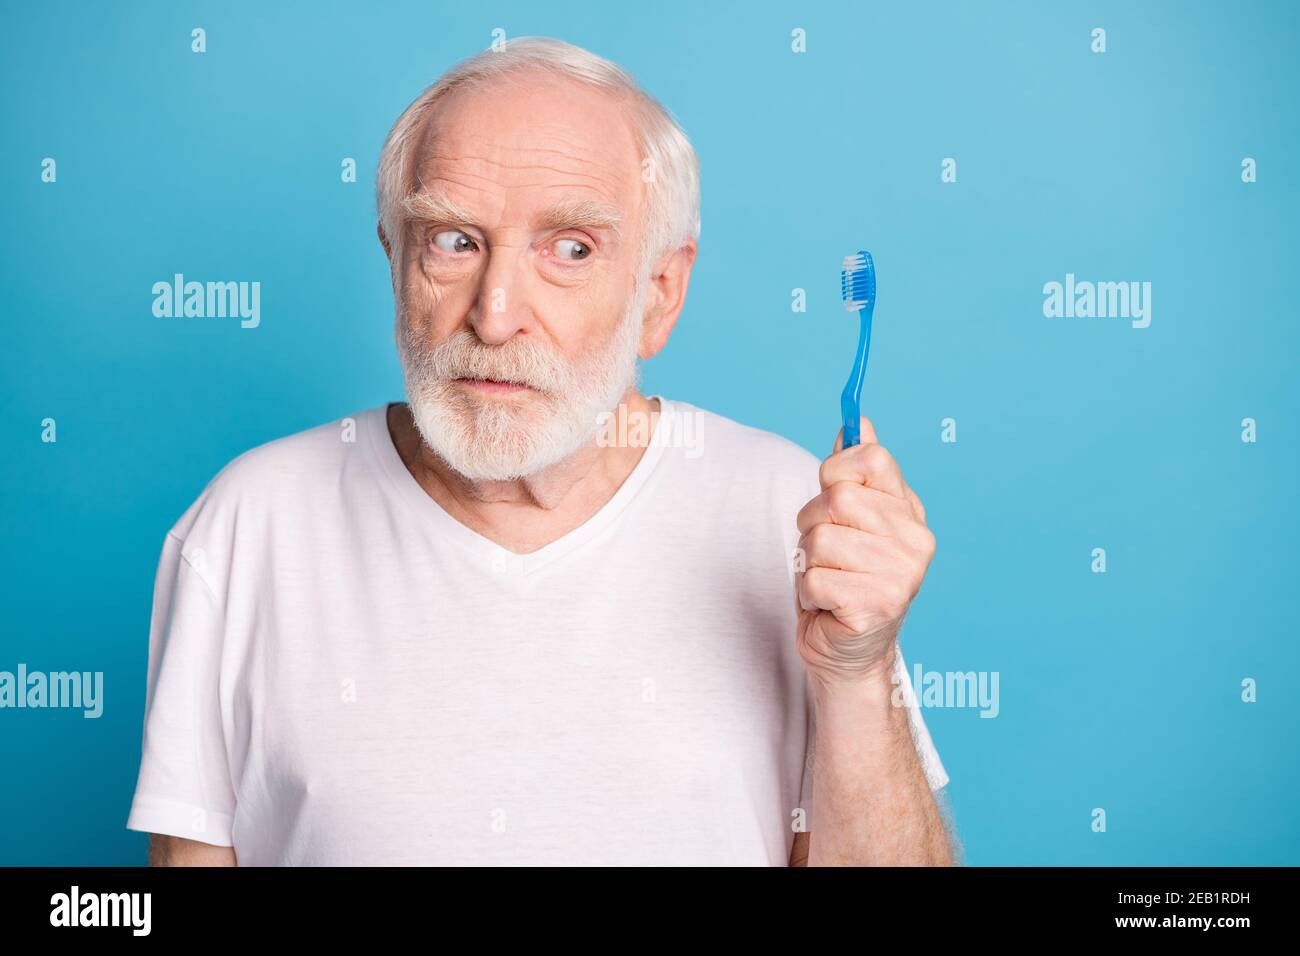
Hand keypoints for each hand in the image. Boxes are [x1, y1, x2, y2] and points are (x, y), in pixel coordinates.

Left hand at [794, 416, 934, 685]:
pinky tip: (827, 605)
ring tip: (828, 580)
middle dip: (812, 524)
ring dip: (808, 563)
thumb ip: (854, 473)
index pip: (872, 459)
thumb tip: (858, 420)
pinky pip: (814, 578)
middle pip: (837, 500)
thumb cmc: (846, 579)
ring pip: (820, 540)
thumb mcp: (851, 521)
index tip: (831, 492)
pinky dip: (808, 593)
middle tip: (825, 552)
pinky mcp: (875, 607)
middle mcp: (915, 541)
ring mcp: (900, 575)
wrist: (849, 652)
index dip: (836, 472)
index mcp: (910, 512)